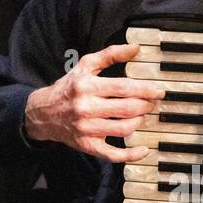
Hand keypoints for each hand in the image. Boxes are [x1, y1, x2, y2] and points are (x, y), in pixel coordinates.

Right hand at [23, 42, 164, 162]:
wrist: (43, 113)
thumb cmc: (68, 88)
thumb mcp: (85, 66)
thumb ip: (110, 55)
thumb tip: (135, 48)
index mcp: (87, 87)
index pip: (123, 87)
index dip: (145, 89)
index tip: (159, 90)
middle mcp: (86, 109)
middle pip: (126, 109)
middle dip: (146, 105)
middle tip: (154, 102)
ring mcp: (87, 129)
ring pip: (124, 129)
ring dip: (140, 122)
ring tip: (145, 115)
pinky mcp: (88, 146)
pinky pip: (113, 154)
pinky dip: (131, 154)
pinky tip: (144, 149)